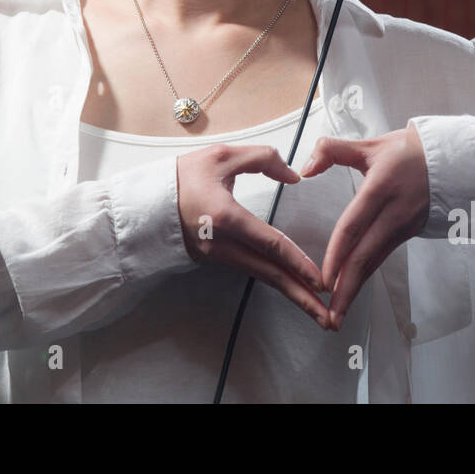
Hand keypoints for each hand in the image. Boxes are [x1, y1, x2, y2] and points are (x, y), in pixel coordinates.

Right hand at [177, 144, 331, 329]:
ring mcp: (217, 256)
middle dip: (301, 297)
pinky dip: (276, 280)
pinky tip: (292, 286)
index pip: (270, 243)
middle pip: (270, 274)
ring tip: (318, 311)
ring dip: (292, 293)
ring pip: (263, 276)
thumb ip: (262, 159)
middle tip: (329, 317)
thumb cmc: (183, 177)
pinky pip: (253, 271)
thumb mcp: (222, 156)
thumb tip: (294, 175)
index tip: (322, 279)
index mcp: (225, 217)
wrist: (145, 202)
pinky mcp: (216, 259)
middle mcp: (222, 244)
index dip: (298, 262)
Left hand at [299, 125, 429, 330]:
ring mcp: (403, 227)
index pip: (353, 227)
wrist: (455, 160)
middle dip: (345, 289)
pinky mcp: (409, 234)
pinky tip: (353, 288)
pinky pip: (382, 257)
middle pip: (365, 257)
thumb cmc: (410, 151)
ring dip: (355, 289)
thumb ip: (332, 151)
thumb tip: (304, 169)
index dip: (336, 254)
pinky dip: (366, 275)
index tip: (322, 279)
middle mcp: (393, 214)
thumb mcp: (370, 145)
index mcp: (381, 189)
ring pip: (374, 262)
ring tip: (338, 313)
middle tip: (330, 317)